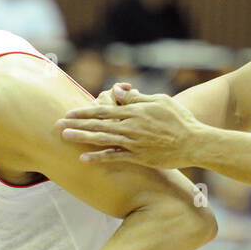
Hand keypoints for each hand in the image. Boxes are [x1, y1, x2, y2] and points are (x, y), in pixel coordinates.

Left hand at [57, 84, 202, 167]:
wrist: (194, 142)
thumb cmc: (179, 119)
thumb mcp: (159, 100)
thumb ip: (136, 97)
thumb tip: (116, 90)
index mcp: (135, 110)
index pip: (104, 109)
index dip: (85, 111)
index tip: (69, 113)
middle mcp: (131, 125)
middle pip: (98, 123)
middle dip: (76, 123)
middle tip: (56, 125)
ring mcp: (134, 142)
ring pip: (102, 138)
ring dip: (81, 137)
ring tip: (64, 137)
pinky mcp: (139, 156)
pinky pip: (115, 157)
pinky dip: (99, 157)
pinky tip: (84, 158)